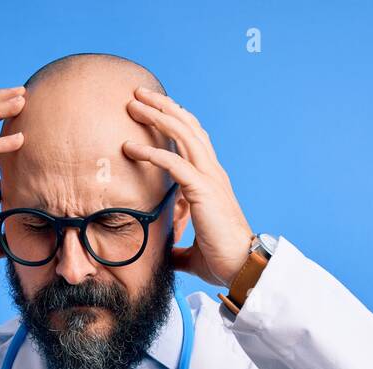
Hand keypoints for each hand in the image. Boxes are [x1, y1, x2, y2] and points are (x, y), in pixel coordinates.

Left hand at [122, 87, 254, 287]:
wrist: (242, 268)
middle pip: (188, 127)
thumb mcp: (193, 253)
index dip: (178, 121)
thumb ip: (178, 249)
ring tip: (134, 103)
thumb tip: (166, 255)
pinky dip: (151, 152)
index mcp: (213, 182)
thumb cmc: (222, 261)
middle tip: (139, 95)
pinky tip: (130, 147)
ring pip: (182, 134)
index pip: (196, 140)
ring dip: (157, 115)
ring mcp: (210, 178)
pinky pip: (173, 162)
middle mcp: (213, 173)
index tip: (159, 110)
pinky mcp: (203, 190)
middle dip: (163, 107)